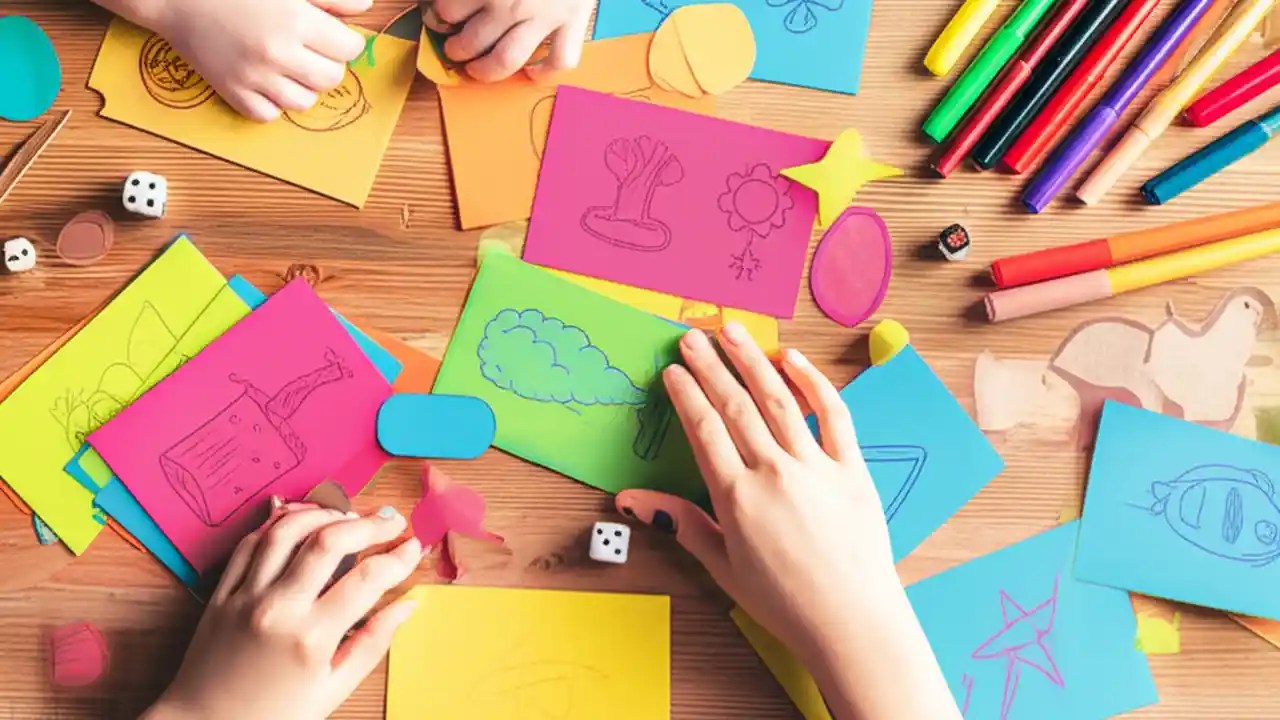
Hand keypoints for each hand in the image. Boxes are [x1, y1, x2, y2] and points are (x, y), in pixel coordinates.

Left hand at [143, 502, 423, 719]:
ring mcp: (245, 596)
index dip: (398, 558)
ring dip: (324, 514)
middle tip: (391, 522)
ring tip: (349, 517)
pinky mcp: (222, 592)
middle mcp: (278, 608)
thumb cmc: (274, 716)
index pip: (367, 579)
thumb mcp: (333, 690)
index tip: (413, 548)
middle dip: (369, 524)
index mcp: (312, 639)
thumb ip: (372, 643)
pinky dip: (280, 524)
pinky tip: (303, 524)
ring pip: (287, 530)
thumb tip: (408, 605)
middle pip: (330, 541)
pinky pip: (251, 542)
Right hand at [152, 0, 370, 120]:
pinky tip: (264, 79)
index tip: (328, 32)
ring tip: (286, 64)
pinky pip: (269, 115)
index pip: (349, 49)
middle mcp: (277, 53)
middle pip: (331, 78)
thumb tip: (365, 6)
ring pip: (305, 102)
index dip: (343, 40)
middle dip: (326, 63)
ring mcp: (253, 77)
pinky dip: (272, 102)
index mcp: (296, 20)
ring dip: (302, 85)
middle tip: (306, 47)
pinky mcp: (231, 92)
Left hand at [423, 0, 595, 80]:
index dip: (440, 17)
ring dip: (485, 70)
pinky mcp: (573, 22)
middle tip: (455, 49)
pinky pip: (559, 60)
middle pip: (472, 41)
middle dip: (457, 50)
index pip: (449, 9)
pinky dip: (545, 74)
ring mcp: (544, 17)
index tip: (441, 18)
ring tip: (476, 69)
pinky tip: (531, 73)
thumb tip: (458, 1)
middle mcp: (511, 3)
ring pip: (507, 59)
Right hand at [617, 324, 958, 719]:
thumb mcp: (722, 566)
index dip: (686, 394)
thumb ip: (680, 522)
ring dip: (751, 360)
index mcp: (737, 498)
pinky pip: (832, 414)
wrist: (852, 622)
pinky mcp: (853, 468)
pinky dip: (812, 382)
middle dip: (710, 366)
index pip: (704, 429)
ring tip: (731, 330)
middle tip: (691, 336)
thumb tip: (629, 499)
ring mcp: (816, 466)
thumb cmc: (784, 601)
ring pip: (778, 399)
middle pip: (735, 405)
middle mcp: (774, 472)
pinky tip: (791, 359)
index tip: (673, 369)